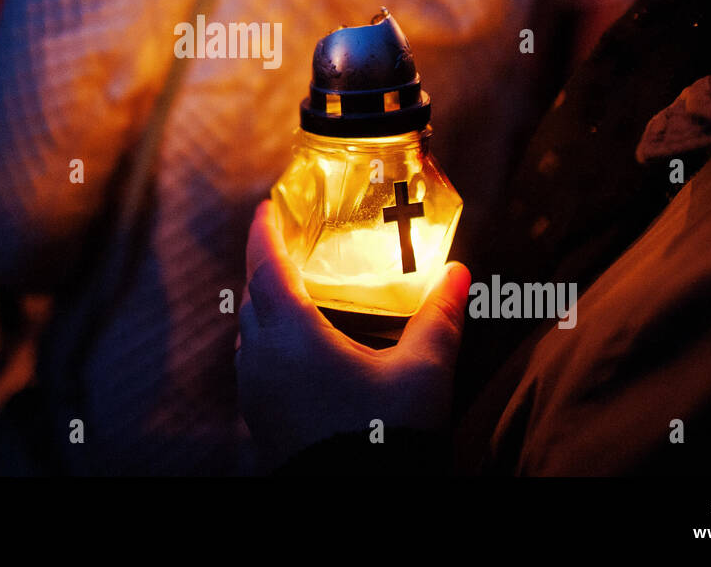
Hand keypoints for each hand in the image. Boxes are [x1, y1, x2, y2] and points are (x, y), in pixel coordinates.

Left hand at [236, 200, 470, 467]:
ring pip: (250, 333)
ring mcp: (254, 391)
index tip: (269, 205)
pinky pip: (255, 364)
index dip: (266, 231)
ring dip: (268, 306)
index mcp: (291, 334)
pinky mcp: (260, 419)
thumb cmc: (386, 437)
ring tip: (299, 293)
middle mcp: (261, 358)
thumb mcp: (422, 374)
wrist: (356, 506)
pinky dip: (271, 342)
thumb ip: (439, 318)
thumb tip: (459, 272)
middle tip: (294, 245)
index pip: (265, 265)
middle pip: (254, 296)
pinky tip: (302, 349)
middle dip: (269, 266)